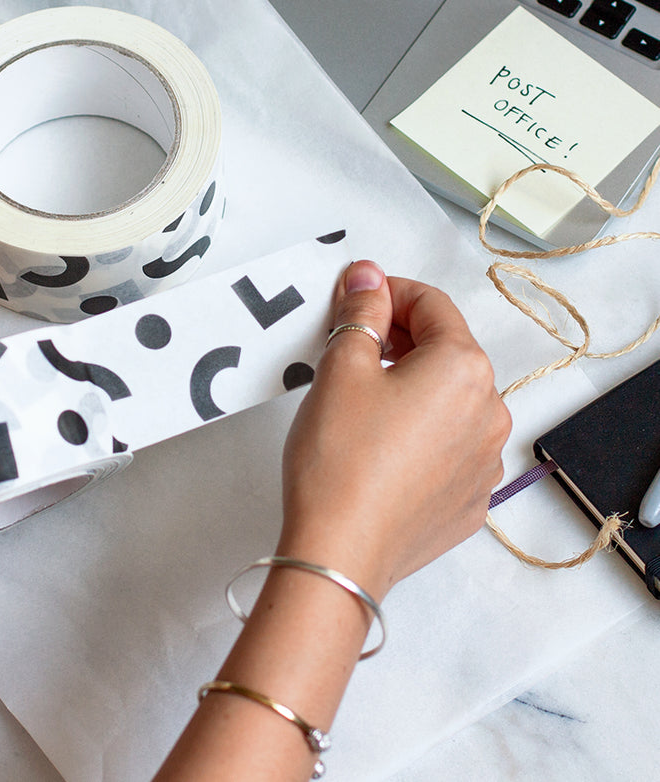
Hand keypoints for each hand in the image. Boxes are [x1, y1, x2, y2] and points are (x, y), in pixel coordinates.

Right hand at [280, 260, 510, 596]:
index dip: (387, 292)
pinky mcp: (467, 499)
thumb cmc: (341, 461)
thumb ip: (361, 311)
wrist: (340, 552)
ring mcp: (483, 462)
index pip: (431, 304)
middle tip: (349, 348)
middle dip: (398, 339)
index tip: (355, 298)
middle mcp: (489, 412)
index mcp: (464, 369)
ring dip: (409, 386)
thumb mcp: (342, 368)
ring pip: (447, 400)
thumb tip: (369, 277)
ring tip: (359, 404)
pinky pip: (447, 446)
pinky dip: (417, 432)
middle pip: (444, 351)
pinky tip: (376, 446)